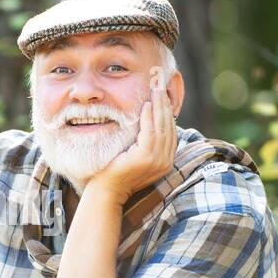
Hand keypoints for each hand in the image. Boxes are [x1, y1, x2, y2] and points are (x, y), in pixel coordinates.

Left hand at [87, 73, 176, 203]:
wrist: (106, 190)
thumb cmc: (116, 172)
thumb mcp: (136, 154)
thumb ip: (145, 142)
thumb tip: (148, 120)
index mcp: (165, 161)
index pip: (171, 132)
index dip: (168, 113)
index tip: (164, 96)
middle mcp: (165, 161)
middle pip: (169, 127)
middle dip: (166, 105)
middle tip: (162, 87)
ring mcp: (157, 161)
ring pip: (162, 127)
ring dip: (159, 106)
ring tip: (156, 90)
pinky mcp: (145, 158)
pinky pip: (150, 132)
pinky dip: (149, 117)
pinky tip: (146, 105)